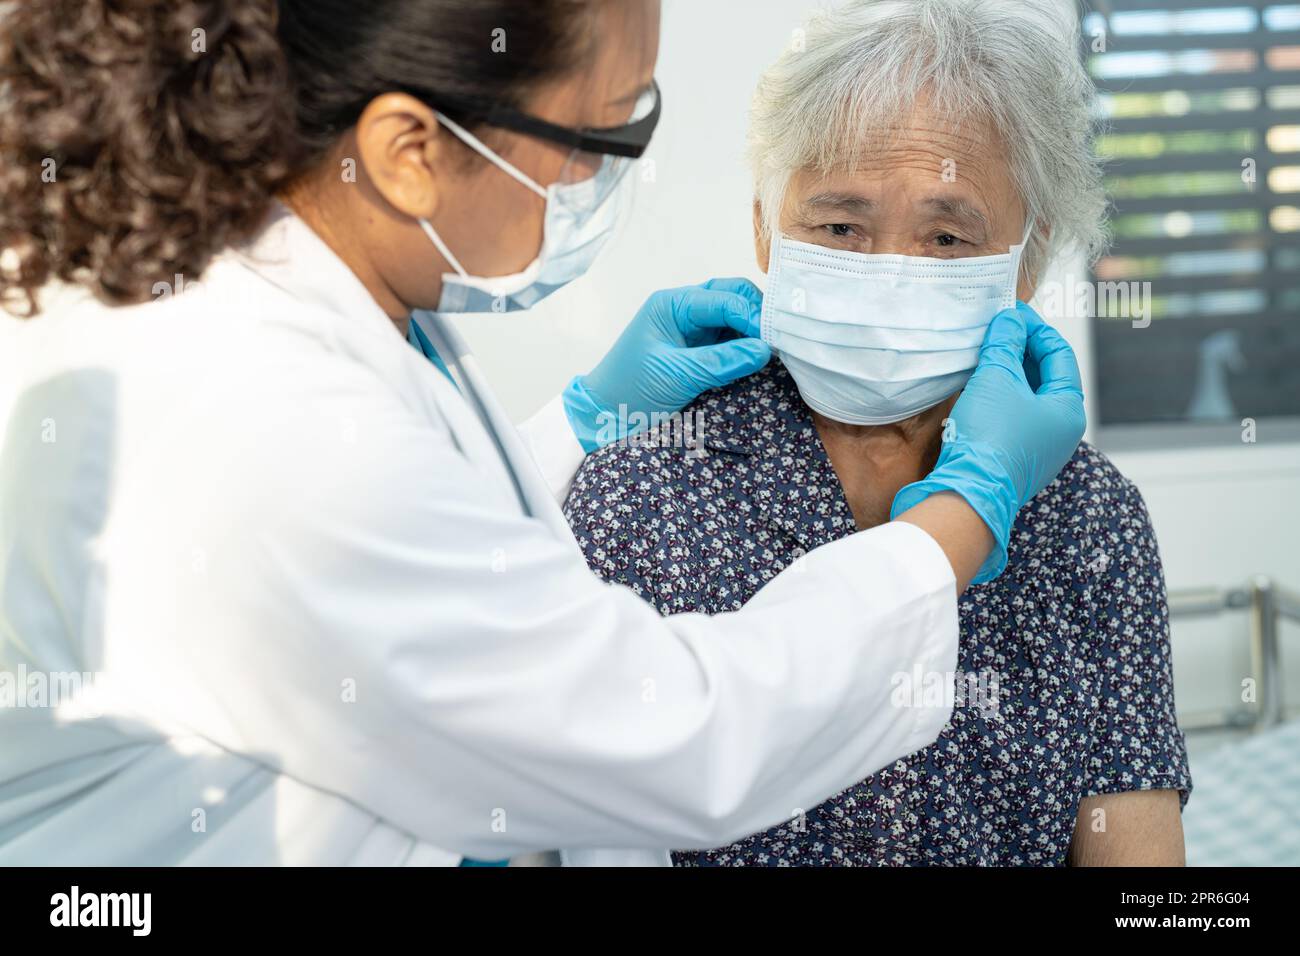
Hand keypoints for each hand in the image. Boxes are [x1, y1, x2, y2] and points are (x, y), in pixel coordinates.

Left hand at [562, 278, 771, 451]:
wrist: (605, 415)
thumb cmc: (630, 390)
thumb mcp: (676, 375)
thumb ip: (721, 362)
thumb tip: (764, 350)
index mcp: (672, 304)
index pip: (724, 298)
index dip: (753, 316)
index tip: (775, 339)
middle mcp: (684, 309)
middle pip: (733, 295)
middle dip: (758, 314)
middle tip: (780, 340)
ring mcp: (692, 328)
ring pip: (735, 315)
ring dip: (755, 329)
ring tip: (775, 350)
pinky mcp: (698, 348)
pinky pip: (730, 338)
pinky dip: (747, 345)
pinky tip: (761, 358)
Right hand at [891, 302, 1085, 582]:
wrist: (966, 493)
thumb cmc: (989, 435)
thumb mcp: (997, 378)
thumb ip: (1005, 343)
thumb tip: (1010, 320)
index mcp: (1068, 410)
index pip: (1060, 354)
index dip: (1035, 328)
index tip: (1010, 313)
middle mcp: (1061, 432)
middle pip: (1046, 377)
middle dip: (1021, 350)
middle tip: (997, 330)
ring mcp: (1038, 449)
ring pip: (1027, 399)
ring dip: (1009, 373)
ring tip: (985, 353)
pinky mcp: (1014, 460)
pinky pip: (1013, 418)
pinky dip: (1000, 397)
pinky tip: (979, 387)